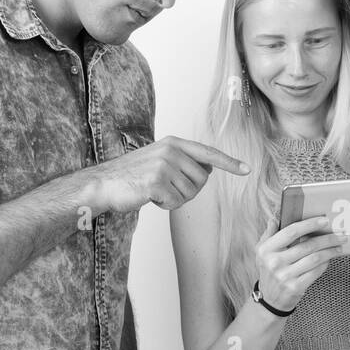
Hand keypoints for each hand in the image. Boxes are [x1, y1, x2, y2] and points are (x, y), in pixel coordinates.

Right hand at [88, 135, 249, 214]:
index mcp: (173, 143)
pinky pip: (175, 202)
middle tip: (165, 187)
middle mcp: (171, 151)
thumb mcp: (159, 161)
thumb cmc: (132, 176)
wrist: (102, 184)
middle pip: (202, 180)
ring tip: (154, 190)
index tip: (247, 169)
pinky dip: (164, 205)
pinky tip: (149, 197)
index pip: (208, 153)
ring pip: (190, 193)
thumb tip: (207, 169)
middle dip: (188, 190)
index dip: (229, 163)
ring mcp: (164, 165)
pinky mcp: (156, 182)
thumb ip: (183, 162)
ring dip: (174, 199)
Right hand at [254, 213, 348, 312]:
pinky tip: (330, 258)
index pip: (291, 232)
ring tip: (339, 246)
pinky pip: (316, 271)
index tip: (324, 221)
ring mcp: (285, 276)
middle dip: (328, 238)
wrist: (270, 299)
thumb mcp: (263, 251)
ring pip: (315, 258)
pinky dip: (325, 263)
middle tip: (341, 234)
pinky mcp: (295, 287)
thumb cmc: (270, 270)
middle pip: (307, 245)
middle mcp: (274, 262)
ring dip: (331, 251)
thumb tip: (277, 215)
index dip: (310, 224)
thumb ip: (270, 232)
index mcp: (266, 249)